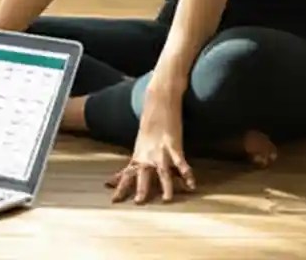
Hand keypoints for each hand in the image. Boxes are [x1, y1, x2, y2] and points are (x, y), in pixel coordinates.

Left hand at [105, 88, 195, 203]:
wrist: (159, 102)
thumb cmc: (150, 126)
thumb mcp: (139, 145)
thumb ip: (133, 163)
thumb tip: (116, 176)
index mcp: (139, 156)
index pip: (127, 175)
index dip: (120, 188)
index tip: (114, 201)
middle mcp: (148, 156)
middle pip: (143, 176)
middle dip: (141, 189)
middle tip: (138, 203)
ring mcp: (161, 152)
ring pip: (163, 173)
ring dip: (166, 187)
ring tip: (167, 200)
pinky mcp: (175, 146)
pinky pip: (181, 163)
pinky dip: (187, 174)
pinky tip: (191, 185)